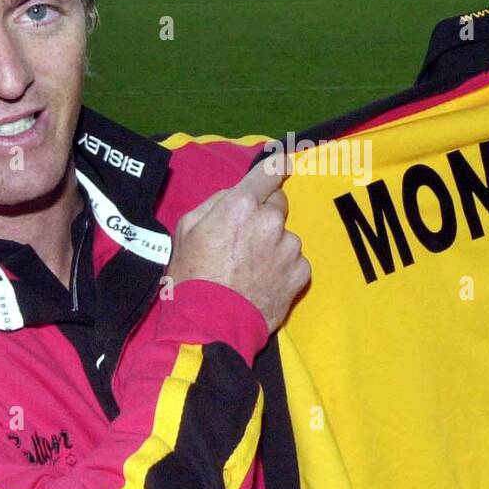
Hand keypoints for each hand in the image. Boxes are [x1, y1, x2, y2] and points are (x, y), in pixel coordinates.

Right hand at [166, 156, 310, 332]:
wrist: (210, 325)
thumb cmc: (191, 277)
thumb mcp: (186, 230)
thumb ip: (214, 204)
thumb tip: (235, 195)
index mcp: (240, 205)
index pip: (267, 173)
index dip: (276, 166)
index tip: (284, 163)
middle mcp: (270, 220)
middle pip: (278, 204)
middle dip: (265, 215)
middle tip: (245, 240)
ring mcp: (289, 247)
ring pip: (286, 236)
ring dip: (274, 245)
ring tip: (251, 269)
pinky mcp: (301, 273)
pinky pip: (296, 262)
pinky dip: (284, 269)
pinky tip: (264, 283)